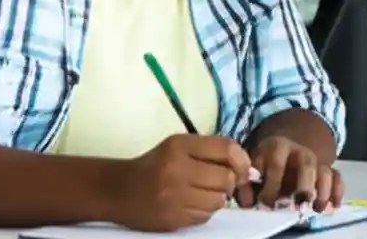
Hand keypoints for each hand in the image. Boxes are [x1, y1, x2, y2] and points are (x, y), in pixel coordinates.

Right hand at [107, 135, 251, 231]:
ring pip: (218, 200)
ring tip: (204, 193)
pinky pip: (205, 216)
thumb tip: (248, 169)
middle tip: (220, 182)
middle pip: (225, 177)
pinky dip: (205, 211)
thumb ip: (213, 151)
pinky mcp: (172, 219)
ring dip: (218, 198)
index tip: (242, 168)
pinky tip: (192, 203)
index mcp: (179, 146)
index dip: (241, 160)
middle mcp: (176, 170)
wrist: (118, 190)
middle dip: (229, 182)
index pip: (226, 148)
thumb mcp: (180, 147)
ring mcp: (173, 197)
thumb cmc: (155, 165)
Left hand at [236, 136, 344, 212]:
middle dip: (304, 184)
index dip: (272, 186)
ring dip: (323, 190)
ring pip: (325, 170)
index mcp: (277, 147)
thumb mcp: (253, 166)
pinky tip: (333, 206)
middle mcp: (299, 151)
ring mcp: (315, 160)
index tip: (267, 205)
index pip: (277, 165)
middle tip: (300, 203)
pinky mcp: (326, 169)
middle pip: (307, 163)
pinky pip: (337, 176)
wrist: (282, 148)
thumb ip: (249, 184)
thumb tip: (248, 203)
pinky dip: (337, 191)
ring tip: (317, 208)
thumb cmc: (264, 163)